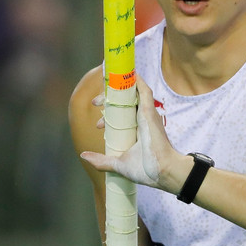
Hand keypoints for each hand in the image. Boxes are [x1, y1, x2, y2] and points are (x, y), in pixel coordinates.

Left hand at [80, 77, 180, 192]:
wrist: (161, 171)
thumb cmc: (146, 169)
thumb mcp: (118, 163)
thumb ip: (102, 161)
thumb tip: (84, 156)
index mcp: (137, 130)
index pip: (123, 113)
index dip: (110, 111)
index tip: (99, 120)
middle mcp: (142, 120)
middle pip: (125, 101)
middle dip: (108, 100)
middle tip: (95, 104)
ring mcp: (146, 114)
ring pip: (132, 93)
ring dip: (117, 88)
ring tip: (100, 97)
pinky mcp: (149, 111)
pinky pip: (144, 90)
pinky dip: (136, 80)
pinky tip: (128, 73)